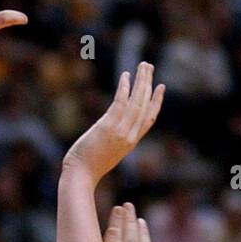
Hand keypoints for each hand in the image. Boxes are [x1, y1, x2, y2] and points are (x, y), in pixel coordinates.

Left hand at [62, 62, 164, 185]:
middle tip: (149, 66)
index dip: (156, 102)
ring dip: (141, 81)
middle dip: (148, 84)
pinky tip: (126, 76)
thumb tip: (109, 130)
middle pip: (144, 105)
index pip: (149, 118)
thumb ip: (113, 140)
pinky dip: (125, 88)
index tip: (160, 87)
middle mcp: (129, 136)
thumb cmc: (88, 168)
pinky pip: (121, 103)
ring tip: (143, 65)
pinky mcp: (108, 127)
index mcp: (131, 142)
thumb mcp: (107, 153)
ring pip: (136, 101)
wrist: (80, 176)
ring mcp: (120, 131)